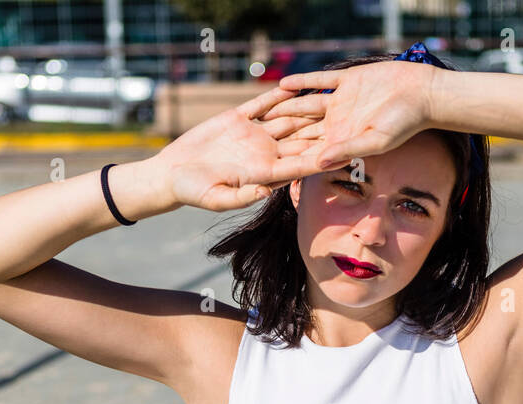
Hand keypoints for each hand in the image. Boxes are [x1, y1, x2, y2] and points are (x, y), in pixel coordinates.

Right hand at [156, 86, 333, 211]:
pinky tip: (293, 85)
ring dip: (306, 109)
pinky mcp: (238, 118)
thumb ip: (242, 196)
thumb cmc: (194, 192)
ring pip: (286, 119)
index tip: (343, 154)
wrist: (173, 173)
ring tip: (328, 97)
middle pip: (300, 140)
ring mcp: (252, 134)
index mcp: (264, 174)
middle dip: (323, 132)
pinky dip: (276, 95)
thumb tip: (264, 193)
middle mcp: (264, 153)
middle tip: (349, 121)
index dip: (321, 160)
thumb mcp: (217, 199)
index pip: (299, 166)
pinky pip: (262, 104)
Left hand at [263, 61, 436, 168]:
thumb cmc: (404, 124)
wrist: (422, 94)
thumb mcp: (374, 141)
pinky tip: (282, 84)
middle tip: (255, 143)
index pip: (312, 152)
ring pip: (306, 107)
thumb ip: (346, 150)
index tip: (268, 168)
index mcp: (343, 141)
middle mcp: (339, 124)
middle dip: (281, 136)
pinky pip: (320, 82)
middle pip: (304, 131)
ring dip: (285, 109)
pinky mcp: (347, 81)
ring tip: (261, 112)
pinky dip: (302, 83)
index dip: (291, 160)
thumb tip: (318, 164)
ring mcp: (341, 102)